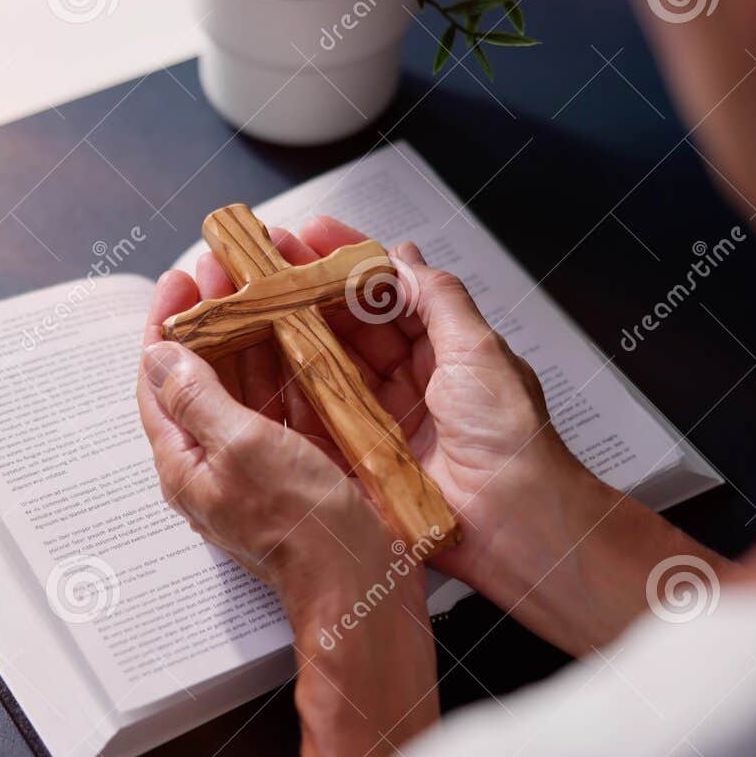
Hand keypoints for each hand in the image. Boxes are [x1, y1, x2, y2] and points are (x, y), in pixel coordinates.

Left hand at [136, 241, 441, 756]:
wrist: (361, 590)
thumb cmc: (306, 533)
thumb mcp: (243, 450)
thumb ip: (199, 398)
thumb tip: (161, 355)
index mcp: (187, 462)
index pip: (158, 378)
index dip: (167, 322)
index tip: (182, 277)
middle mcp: (216, 462)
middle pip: (202, 372)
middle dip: (213, 315)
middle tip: (229, 265)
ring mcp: (259, 464)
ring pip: (246, 382)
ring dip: (253, 330)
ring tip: (266, 281)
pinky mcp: (299, 466)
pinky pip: (284, 401)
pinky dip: (290, 362)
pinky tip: (305, 331)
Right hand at [144, 216, 722, 655]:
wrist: (515, 521)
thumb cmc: (510, 438)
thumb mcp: (479, 350)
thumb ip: (438, 299)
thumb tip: (404, 256)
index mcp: (439, 351)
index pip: (380, 294)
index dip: (342, 262)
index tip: (306, 235)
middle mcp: (404, 383)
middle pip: (340, 327)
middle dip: (298, 294)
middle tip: (256, 264)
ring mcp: (376, 422)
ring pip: (318, 369)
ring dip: (280, 336)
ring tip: (240, 303)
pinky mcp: (356, 461)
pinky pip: (309, 422)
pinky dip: (279, 394)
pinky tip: (248, 365)